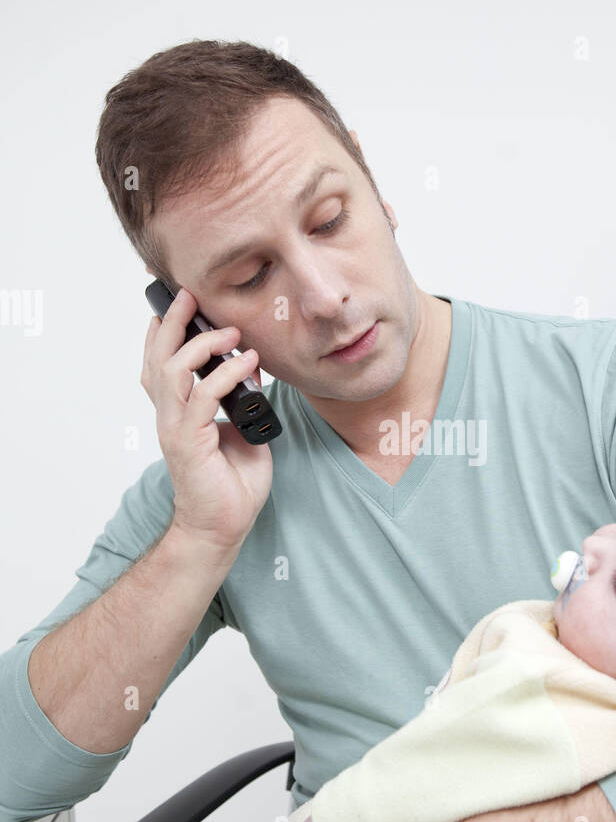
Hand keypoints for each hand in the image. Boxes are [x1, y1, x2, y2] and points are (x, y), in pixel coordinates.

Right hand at [141, 286, 272, 551]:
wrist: (224, 526)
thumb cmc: (232, 482)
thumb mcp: (244, 429)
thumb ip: (243, 397)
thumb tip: (250, 363)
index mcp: (177, 412)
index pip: (159, 364)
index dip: (162, 332)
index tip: (176, 302)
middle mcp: (169, 416)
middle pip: (158, 359)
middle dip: (173, 323)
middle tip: (188, 295)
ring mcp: (175, 428)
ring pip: (173, 372)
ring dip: (202, 345)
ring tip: (230, 331)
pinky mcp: (189, 442)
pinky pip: (203, 398)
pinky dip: (226, 375)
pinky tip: (248, 363)